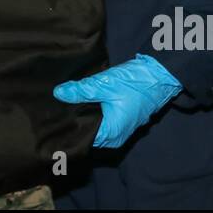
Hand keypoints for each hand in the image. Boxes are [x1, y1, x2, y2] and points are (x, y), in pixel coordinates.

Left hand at [53, 53, 181, 147]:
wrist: (159, 75)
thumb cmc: (135, 82)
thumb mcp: (105, 84)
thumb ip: (80, 90)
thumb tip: (58, 93)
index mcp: (111, 133)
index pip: (81, 135)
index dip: (68, 123)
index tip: (53, 112)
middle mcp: (114, 137)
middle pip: (87, 130)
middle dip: (74, 117)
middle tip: (56, 103)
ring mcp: (119, 130)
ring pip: (94, 124)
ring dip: (83, 112)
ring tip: (66, 100)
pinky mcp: (121, 120)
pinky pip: (102, 120)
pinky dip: (93, 111)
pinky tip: (82, 99)